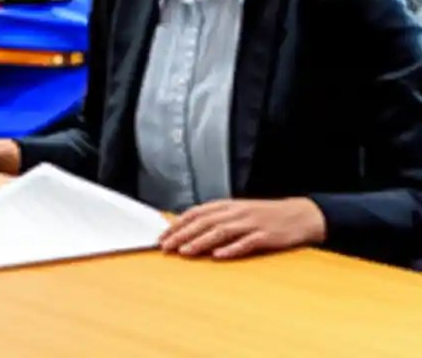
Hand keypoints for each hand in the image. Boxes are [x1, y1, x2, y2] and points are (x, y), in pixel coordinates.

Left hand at [159, 198, 327, 259]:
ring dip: (201, 242)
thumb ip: (215, 218)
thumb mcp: (237, 211)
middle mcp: (236, 213)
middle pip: (204, 223)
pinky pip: (247, 242)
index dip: (178, 225)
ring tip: (185, 252)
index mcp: (227, 206)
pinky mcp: (266, 236)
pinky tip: (219, 255)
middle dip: (182, 235)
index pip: (196, 213)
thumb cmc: (264, 215)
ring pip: (221, 232)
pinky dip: (232, 249)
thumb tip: (188, 228)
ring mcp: (251, 224)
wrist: (299, 215)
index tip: (162, 236)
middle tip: (166, 247)